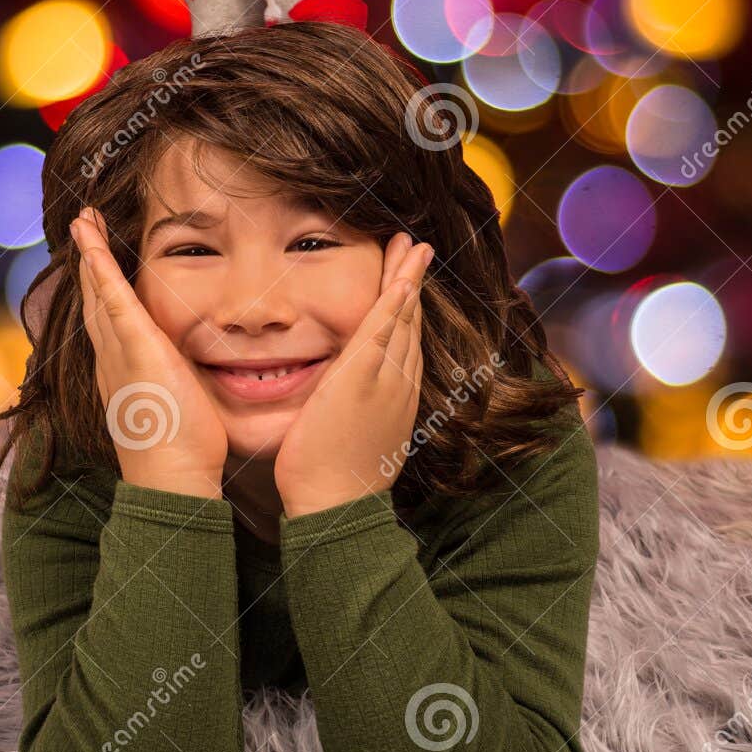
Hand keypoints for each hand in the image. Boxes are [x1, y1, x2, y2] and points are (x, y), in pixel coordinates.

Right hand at [71, 207, 228, 498]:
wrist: (172, 478)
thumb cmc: (184, 451)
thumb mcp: (182, 404)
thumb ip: (183, 381)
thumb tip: (198, 373)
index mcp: (125, 369)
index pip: (111, 318)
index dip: (102, 286)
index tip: (98, 258)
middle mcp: (113, 358)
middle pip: (95, 299)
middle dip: (88, 261)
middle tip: (81, 225)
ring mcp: (120, 352)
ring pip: (98, 292)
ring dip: (90, 253)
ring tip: (83, 219)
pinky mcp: (137, 349)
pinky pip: (113, 300)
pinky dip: (101, 269)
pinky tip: (93, 243)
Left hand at [274, 233, 431, 517]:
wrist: (336, 506)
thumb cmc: (334, 479)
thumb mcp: (353, 434)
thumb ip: (351, 406)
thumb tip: (335, 391)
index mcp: (396, 396)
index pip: (404, 339)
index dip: (408, 304)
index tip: (408, 276)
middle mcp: (398, 385)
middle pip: (409, 322)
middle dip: (412, 280)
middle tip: (417, 245)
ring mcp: (384, 383)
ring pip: (401, 321)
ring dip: (407, 279)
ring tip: (413, 246)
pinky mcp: (361, 382)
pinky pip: (382, 335)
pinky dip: (394, 305)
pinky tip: (401, 280)